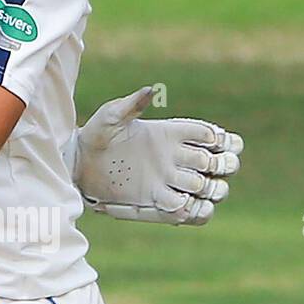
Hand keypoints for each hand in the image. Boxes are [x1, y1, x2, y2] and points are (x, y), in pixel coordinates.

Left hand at [74, 86, 241, 225]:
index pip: (213, 137)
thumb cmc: (95, 135)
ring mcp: (172, 182)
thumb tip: (150, 90)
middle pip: (220, 165)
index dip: (224, 140)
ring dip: (212, 189)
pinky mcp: (162, 203)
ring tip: (196, 187)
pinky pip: (195, 213)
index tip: (216, 141)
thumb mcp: (110, 117)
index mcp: (172, 135)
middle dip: (222, 165)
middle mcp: (178, 159)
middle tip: (206, 164)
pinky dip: (198, 212)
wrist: (79, 164)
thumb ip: (130, 104)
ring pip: (213, 189)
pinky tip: (186, 206)